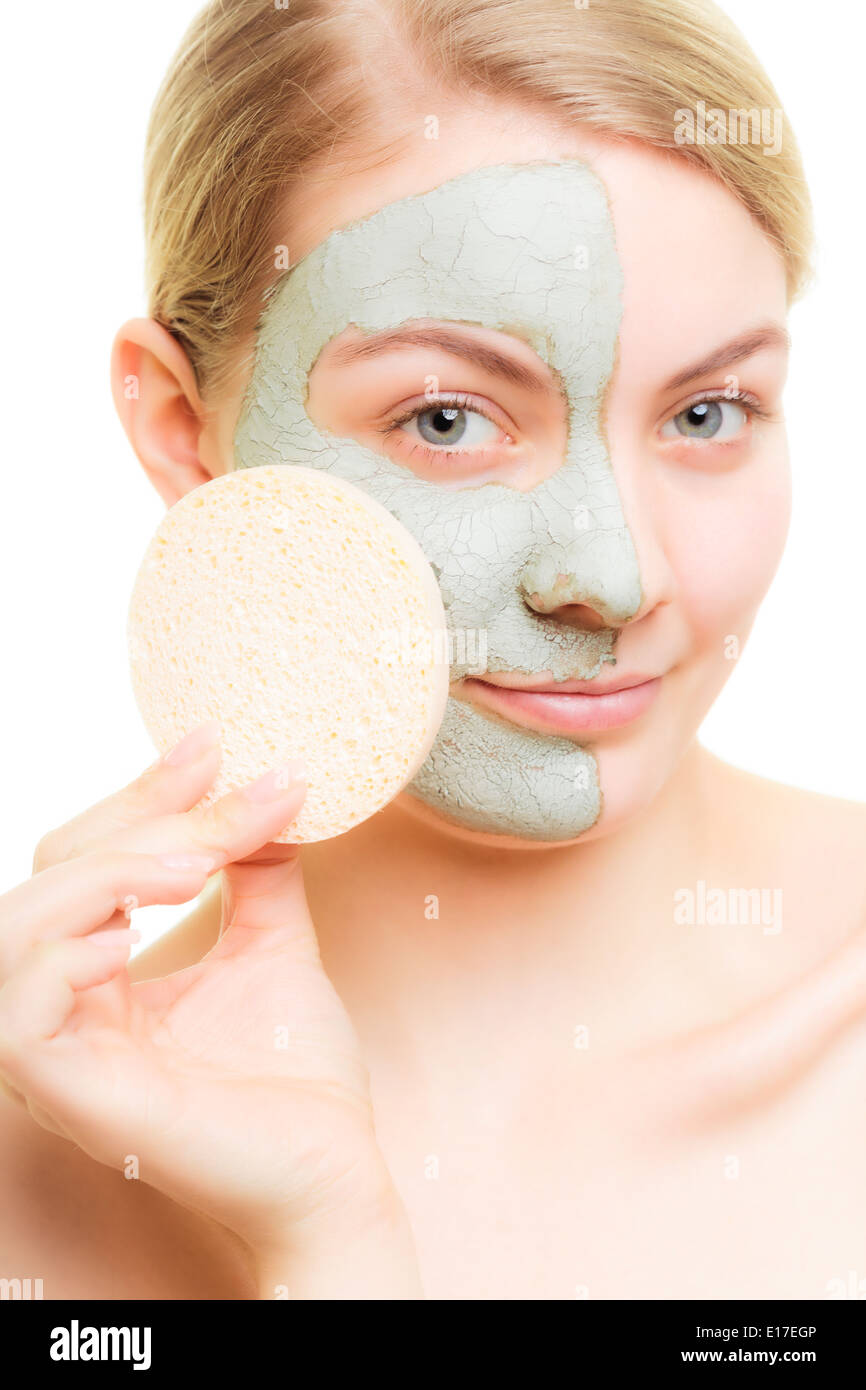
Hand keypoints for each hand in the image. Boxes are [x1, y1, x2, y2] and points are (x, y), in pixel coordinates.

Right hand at [0, 723, 418, 1291]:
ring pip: (19, 928)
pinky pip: (20, 1013)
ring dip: (107, 875)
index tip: (210, 745)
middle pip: (50, 876)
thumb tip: (266, 784)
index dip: (139, 795)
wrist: (332, 1168)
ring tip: (196, 864)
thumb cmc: (296, 1074)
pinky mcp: (68, 1092)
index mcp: (100, 973)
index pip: (84, 861)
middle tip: (225, 794)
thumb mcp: (272, 941)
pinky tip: (134, 936)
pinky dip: (64, 956)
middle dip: (139, 822)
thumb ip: (254, 867)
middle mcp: (65, 1007)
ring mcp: (57, 1053)